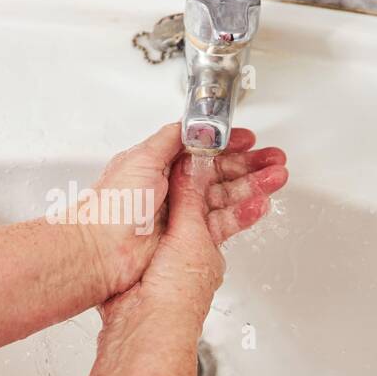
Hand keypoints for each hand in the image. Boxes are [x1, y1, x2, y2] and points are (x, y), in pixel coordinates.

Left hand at [83, 123, 286, 323]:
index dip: (226, 145)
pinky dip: (243, 214)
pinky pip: (222, 224)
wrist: (100, 252)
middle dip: (249, 165)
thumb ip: (170, 139)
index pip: (200, 151)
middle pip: (218, 173)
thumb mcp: (142, 157)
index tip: (249, 141)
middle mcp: (169, 190)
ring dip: (252, 187)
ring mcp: (179, 215)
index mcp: (157, 166)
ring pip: (224, 197)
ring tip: (275, 179)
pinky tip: (260, 205)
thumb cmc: (111, 207)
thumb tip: (190, 123)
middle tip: (273, 160)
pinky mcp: (187, 240)